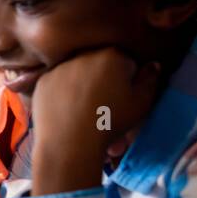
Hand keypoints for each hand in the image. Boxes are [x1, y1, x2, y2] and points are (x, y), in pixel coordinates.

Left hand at [32, 49, 160, 192]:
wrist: (69, 144)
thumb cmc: (110, 123)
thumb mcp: (141, 104)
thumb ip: (150, 81)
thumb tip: (153, 65)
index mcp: (113, 55)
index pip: (127, 63)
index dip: (129, 82)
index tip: (124, 100)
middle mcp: (85, 54)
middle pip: (101, 65)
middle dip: (105, 81)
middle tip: (105, 108)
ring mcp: (61, 66)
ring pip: (79, 73)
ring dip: (84, 85)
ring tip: (86, 112)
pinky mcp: (43, 80)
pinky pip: (59, 83)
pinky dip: (63, 93)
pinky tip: (67, 112)